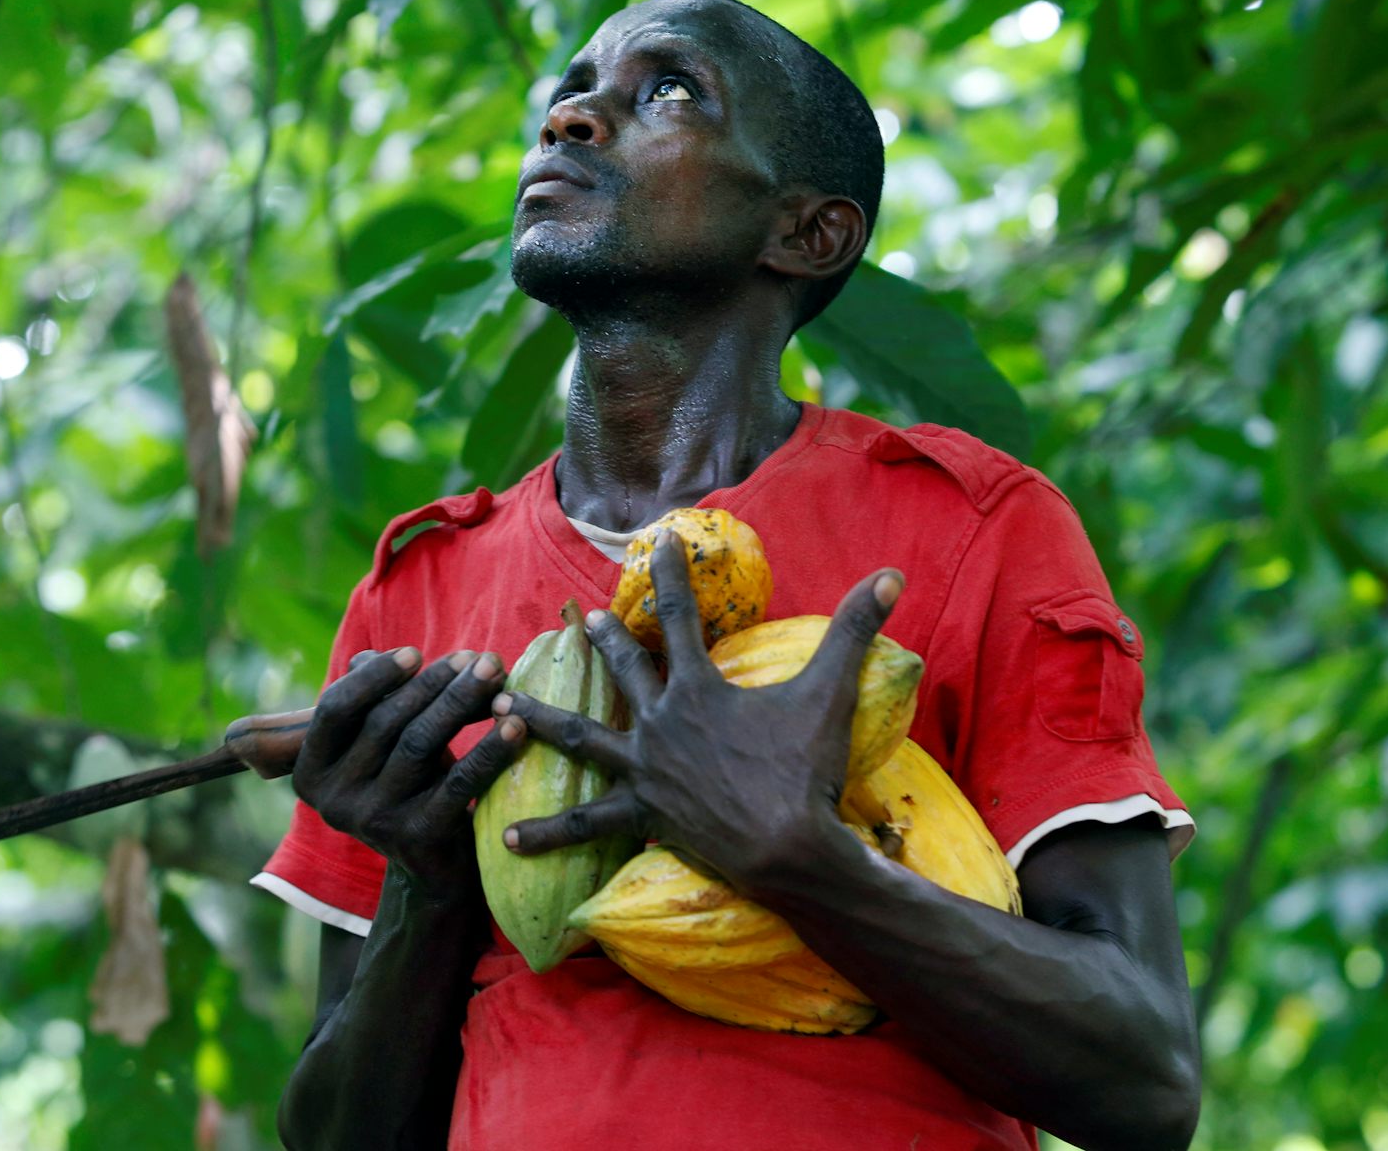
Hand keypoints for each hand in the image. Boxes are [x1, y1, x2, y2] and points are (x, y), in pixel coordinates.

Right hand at [293, 647, 521, 898]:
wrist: (437, 867)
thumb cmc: (411, 786)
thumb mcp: (384, 745)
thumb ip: (375, 700)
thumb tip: (374, 657)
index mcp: (313, 771)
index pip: (335, 710)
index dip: (374, 677)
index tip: (415, 652)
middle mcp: (333, 800)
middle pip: (385, 721)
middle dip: (434, 682)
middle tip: (478, 657)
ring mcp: (372, 822)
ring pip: (419, 743)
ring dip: (461, 701)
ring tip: (495, 673)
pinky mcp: (417, 838)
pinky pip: (458, 782)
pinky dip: (489, 749)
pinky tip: (515, 725)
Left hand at [494, 532, 903, 891]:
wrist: (788, 847)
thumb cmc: (805, 770)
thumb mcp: (831, 692)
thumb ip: (856, 629)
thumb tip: (892, 575)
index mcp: (699, 689)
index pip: (681, 615)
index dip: (672, 573)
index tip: (661, 540)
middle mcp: (660, 724)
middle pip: (624, 671)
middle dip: (605, 640)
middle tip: (581, 620)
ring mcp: (644, 771)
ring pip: (578, 737)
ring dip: (537, 717)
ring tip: (495, 706)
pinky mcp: (641, 816)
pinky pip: (585, 824)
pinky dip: (548, 831)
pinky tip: (506, 835)